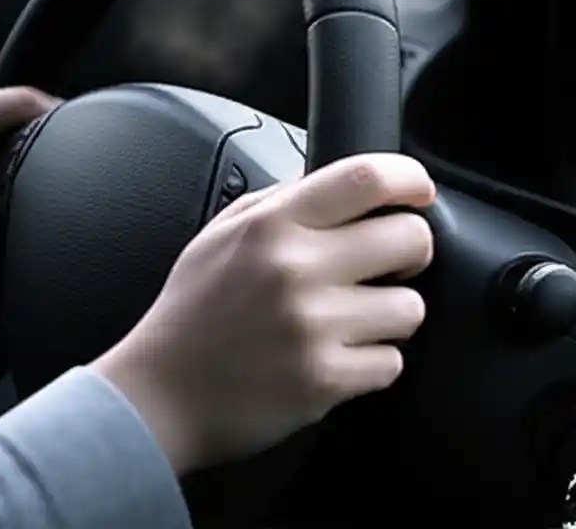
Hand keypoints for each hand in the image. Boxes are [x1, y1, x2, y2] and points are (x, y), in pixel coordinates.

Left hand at [0, 74, 58, 259]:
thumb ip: (19, 102)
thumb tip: (62, 107)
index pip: (24, 91)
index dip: (47, 102)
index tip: (69, 121)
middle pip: (26, 129)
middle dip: (41, 141)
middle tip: (56, 152)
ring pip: (22, 162)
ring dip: (29, 173)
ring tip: (37, 178)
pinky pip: (11, 191)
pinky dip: (18, 196)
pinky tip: (21, 198)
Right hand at [93, 153, 435, 474]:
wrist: (156, 398)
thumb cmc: (193, 314)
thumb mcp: (222, 234)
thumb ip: (282, 201)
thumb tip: (344, 186)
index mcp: (272, 224)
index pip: (366, 178)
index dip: (409, 179)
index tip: (419, 191)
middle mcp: (295, 269)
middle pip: (410, 238)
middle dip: (411, 251)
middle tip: (391, 265)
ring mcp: (313, 326)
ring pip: (411, 308)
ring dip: (392, 317)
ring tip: (353, 322)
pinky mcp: (324, 379)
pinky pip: (393, 362)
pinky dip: (374, 364)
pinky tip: (337, 359)